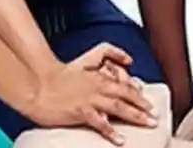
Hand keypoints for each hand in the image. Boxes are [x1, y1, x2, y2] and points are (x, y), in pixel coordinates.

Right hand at [24, 42, 156, 144]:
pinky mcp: (80, 111)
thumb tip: (128, 59)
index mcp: (99, 76)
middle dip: (142, 105)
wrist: (38, 84)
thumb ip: (107, 53)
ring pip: (118, 107)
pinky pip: (100, 123)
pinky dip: (111, 131)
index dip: (137, 94)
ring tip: (147, 123)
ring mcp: (90, 99)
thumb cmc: (60, 74)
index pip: (124, 84)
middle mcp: (97, 87)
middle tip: (154, 114)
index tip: (146, 101)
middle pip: (126, 96)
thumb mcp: (86, 59)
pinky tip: (121, 139)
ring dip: (135, 116)